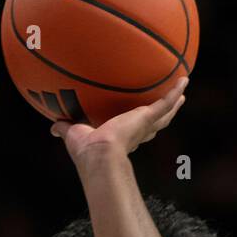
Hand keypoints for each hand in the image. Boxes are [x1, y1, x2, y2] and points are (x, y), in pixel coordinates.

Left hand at [51, 78, 187, 165]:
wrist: (99, 156)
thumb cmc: (85, 151)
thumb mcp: (73, 134)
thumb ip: (65, 128)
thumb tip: (53, 126)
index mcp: (122, 139)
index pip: (134, 134)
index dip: (139, 129)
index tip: (140, 123)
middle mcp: (136, 134)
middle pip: (155, 125)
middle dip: (162, 116)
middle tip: (171, 107)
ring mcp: (144, 126)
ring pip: (165, 114)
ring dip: (174, 103)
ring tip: (182, 92)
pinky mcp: (146, 118)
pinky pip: (165, 102)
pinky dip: (175, 92)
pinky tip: (183, 80)